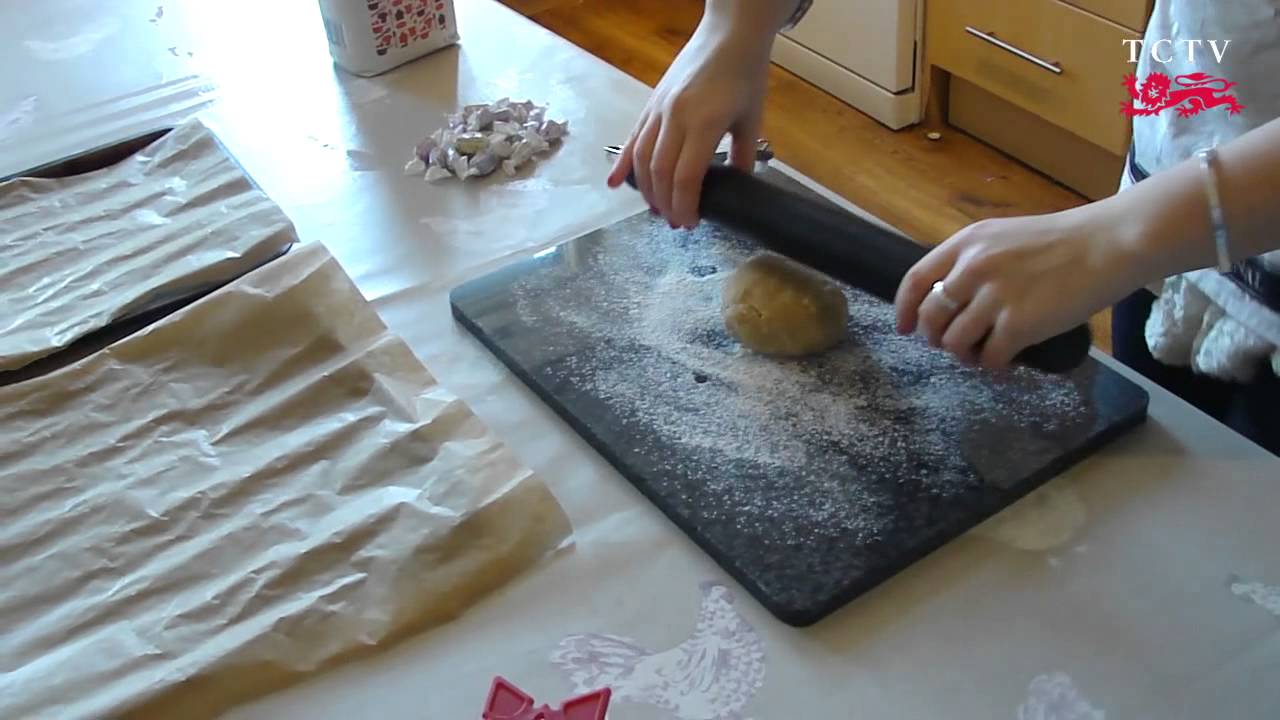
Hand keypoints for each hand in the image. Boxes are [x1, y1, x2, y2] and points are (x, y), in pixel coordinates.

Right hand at [606, 25, 770, 228]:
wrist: (729, 34)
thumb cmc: (745, 74)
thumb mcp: (752, 119)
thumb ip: (742, 156)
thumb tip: (738, 185)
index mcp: (704, 123)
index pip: (686, 176)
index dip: (685, 205)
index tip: (690, 223)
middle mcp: (675, 117)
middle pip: (660, 172)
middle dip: (666, 203)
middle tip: (675, 222)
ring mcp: (659, 109)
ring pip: (642, 158)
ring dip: (646, 189)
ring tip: (655, 208)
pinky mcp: (651, 103)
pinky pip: (633, 137)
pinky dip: (622, 163)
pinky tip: (615, 183)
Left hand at [894, 203, 1141, 369]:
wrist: (1108, 243)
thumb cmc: (1062, 241)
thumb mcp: (1005, 236)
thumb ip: (975, 261)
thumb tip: (951, 296)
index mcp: (967, 243)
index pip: (916, 280)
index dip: (904, 309)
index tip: (904, 327)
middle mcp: (973, 268)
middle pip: (931, 317)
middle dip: (936, 338)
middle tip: (953, 344)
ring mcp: (995, 297)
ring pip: (955, 342)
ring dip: (965, 355)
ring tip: (982, 353)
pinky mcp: (1019, 324)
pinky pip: (990, 358)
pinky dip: (994, 366)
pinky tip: (1006, 363)